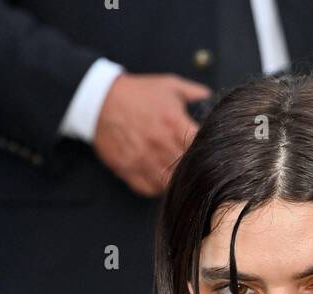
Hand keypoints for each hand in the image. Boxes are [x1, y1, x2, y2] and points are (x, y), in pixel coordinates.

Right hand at [93, 72, 211, 196]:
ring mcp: (145, 162)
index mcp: (175, 125)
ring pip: (170, 184)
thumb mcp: (168, 85)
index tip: (204, 150)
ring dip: (174, 179)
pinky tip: (156, 173)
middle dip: (191, 167)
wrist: (101, 101)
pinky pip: (150, 189)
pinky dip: (156, 186)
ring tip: (172, 168)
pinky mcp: (130, 172)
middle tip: (190, 162)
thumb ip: (193, 92)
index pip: (202, 149)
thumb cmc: (138, 93)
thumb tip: (210, 97)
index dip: (205, 151)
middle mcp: (161, 146)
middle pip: (188, 170)